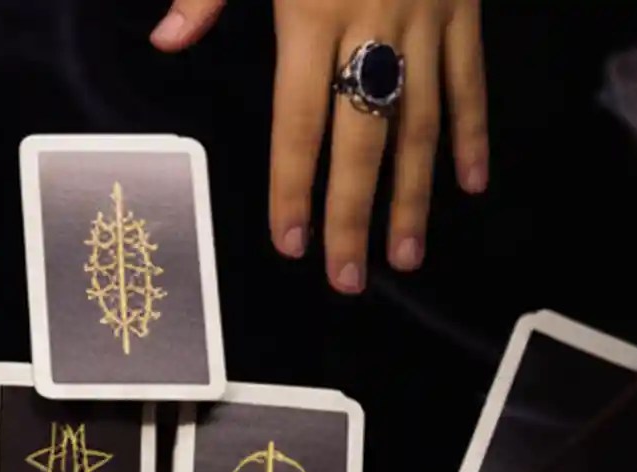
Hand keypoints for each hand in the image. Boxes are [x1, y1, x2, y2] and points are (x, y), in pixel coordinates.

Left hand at [151, 0, 488, 293]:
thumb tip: (165, 40)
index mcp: (310, 14)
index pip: (297, 122)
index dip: (293, 187)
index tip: (288, 243)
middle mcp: (372, 28)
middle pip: (362, 140)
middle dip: (353, 216)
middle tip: (347, 279)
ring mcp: (427, 21)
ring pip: (422, 123)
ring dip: (416, 195)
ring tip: (406, 256)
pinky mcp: (464, 9)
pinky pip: (471, 81)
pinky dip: (472, 133)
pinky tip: (469, 184)